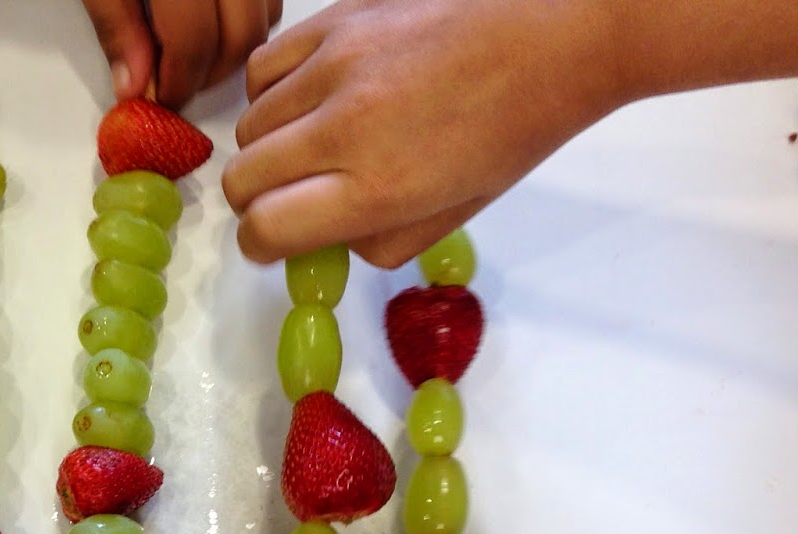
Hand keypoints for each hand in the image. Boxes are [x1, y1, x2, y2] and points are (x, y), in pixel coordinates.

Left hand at [81, 0, 283, 107]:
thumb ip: (116, 25)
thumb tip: (134, 87)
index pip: (193, 42)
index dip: (176, 82)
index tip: (159, 100)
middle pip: (239, 37)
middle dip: (207, 74)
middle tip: (174, 83)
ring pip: (264, 19)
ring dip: (233, 50)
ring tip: (193, 53)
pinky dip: (249, 21)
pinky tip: (215, 23)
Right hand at [223, 0, 624, 266]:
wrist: (556, 32)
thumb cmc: (512, 128)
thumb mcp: (451, 214)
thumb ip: (376, 240)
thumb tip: (322, 235)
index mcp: (379, 187)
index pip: (265, 228)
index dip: (260, 245)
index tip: (272, 242)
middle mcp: (344, 126)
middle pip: (241, 179)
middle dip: (255, 202)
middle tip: (287, 200)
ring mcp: (335, 64)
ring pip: (247, 123)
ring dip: (265, 147)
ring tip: (306, 145)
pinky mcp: (337, 18)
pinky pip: (263, 69)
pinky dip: (270, 94)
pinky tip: (305, 100)